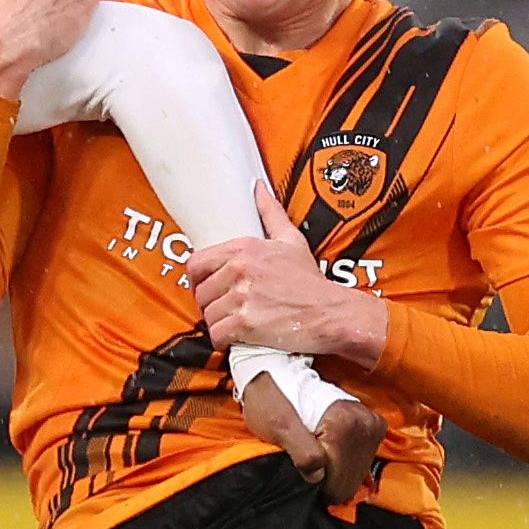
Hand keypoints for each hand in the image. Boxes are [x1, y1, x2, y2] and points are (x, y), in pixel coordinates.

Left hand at [191, 183, 388, 365]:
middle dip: (211, 304)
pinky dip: (224, 341)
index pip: (196, 263)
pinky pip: (216, 335)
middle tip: (227, 309)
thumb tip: (258, 188)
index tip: (209, 287)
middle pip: (200, 292)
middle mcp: (240, 269)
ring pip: (207, 315)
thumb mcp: (291, 240)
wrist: (332, 313)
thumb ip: (270, 213)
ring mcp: (242, 297)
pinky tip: (237, 338)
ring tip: (237, 323)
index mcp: (244, 249)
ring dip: (218, 323)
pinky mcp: (245, 323)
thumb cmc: (311, 282)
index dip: (198, 279)